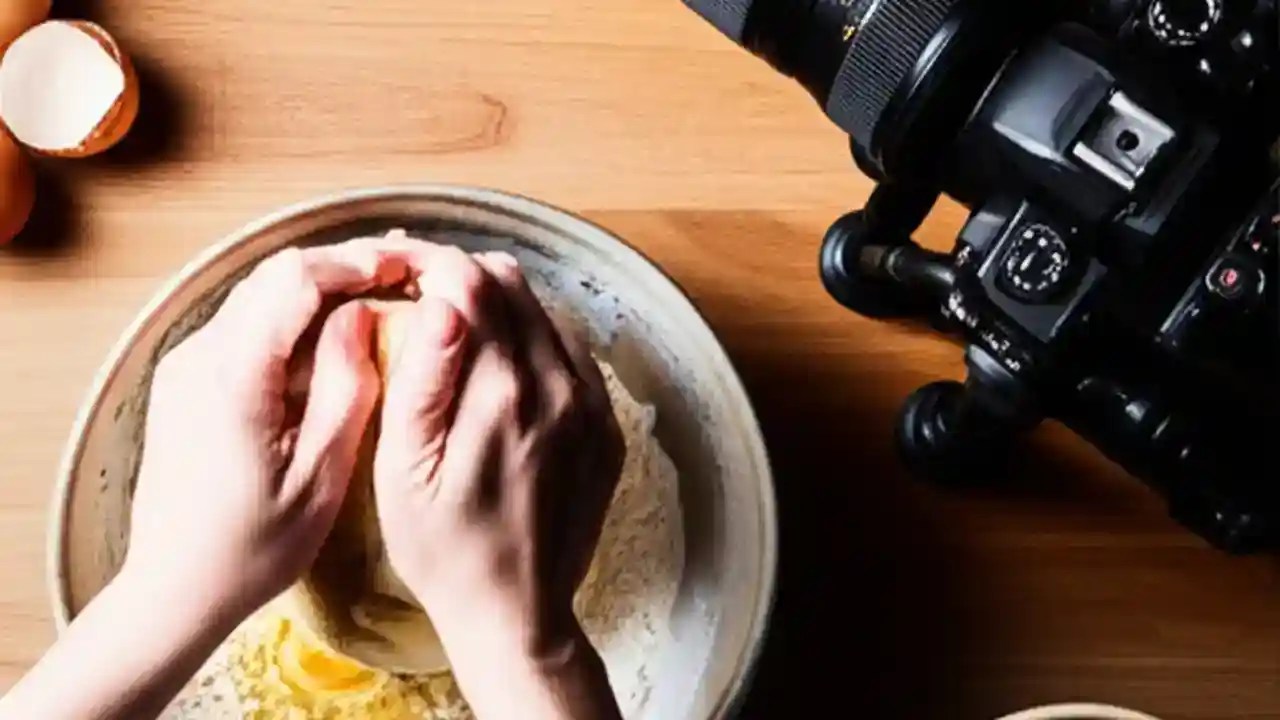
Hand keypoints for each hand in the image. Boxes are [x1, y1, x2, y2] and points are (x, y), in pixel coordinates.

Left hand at [125, 237, 419, 624]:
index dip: (353, 263)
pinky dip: (289, 316)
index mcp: (235, 378)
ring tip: (373, 296)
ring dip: (315, 288)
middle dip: (339, 266)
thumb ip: (346, 389)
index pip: (295, 281)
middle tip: (398, 274)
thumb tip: (360, 316)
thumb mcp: (321, 477)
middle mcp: (199, 356)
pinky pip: (243, 325)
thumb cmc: (254, 548)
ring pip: (256, 295)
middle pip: (272, 275)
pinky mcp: (184, 380)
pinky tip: (328, 337)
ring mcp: (184, 365)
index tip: (402, 269)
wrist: (173, 589)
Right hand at [374, 248, 625, 717]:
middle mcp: (561, 387)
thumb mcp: (403, 470)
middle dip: (463, 273)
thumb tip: (444, 297)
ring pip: (546, 312)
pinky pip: (572, 353)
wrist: (516, 611)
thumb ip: (425, 377)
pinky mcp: (606, 426)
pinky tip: (502, 366)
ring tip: (457, 325)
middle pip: (513, 284)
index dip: (430, 260)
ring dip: (500, 304)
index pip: (472, 281)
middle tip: (422, 289)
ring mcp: (592, 406)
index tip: (400, 266)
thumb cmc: (443, 547)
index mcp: (504, 393)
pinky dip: (534, 340)